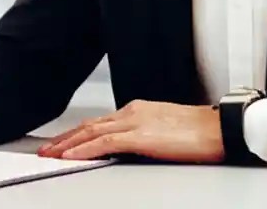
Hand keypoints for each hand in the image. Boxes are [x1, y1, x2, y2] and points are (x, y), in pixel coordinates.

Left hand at [37, 100, 223, 162]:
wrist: (220, 129)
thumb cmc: (201, 133)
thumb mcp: (165, 131)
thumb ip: (145, 135)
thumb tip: (130, 149)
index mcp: (139, 110)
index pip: (100, 122)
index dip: (78, 133)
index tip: (63, 143)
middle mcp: (133, 112)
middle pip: (89, 125)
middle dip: (65, 139)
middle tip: (46, 150)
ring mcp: (135, 122)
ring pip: (91, 132)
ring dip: (67, 145)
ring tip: (51, 154)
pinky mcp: (140, 136)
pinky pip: (104, 143)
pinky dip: (84, 150)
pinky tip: (71, 157)